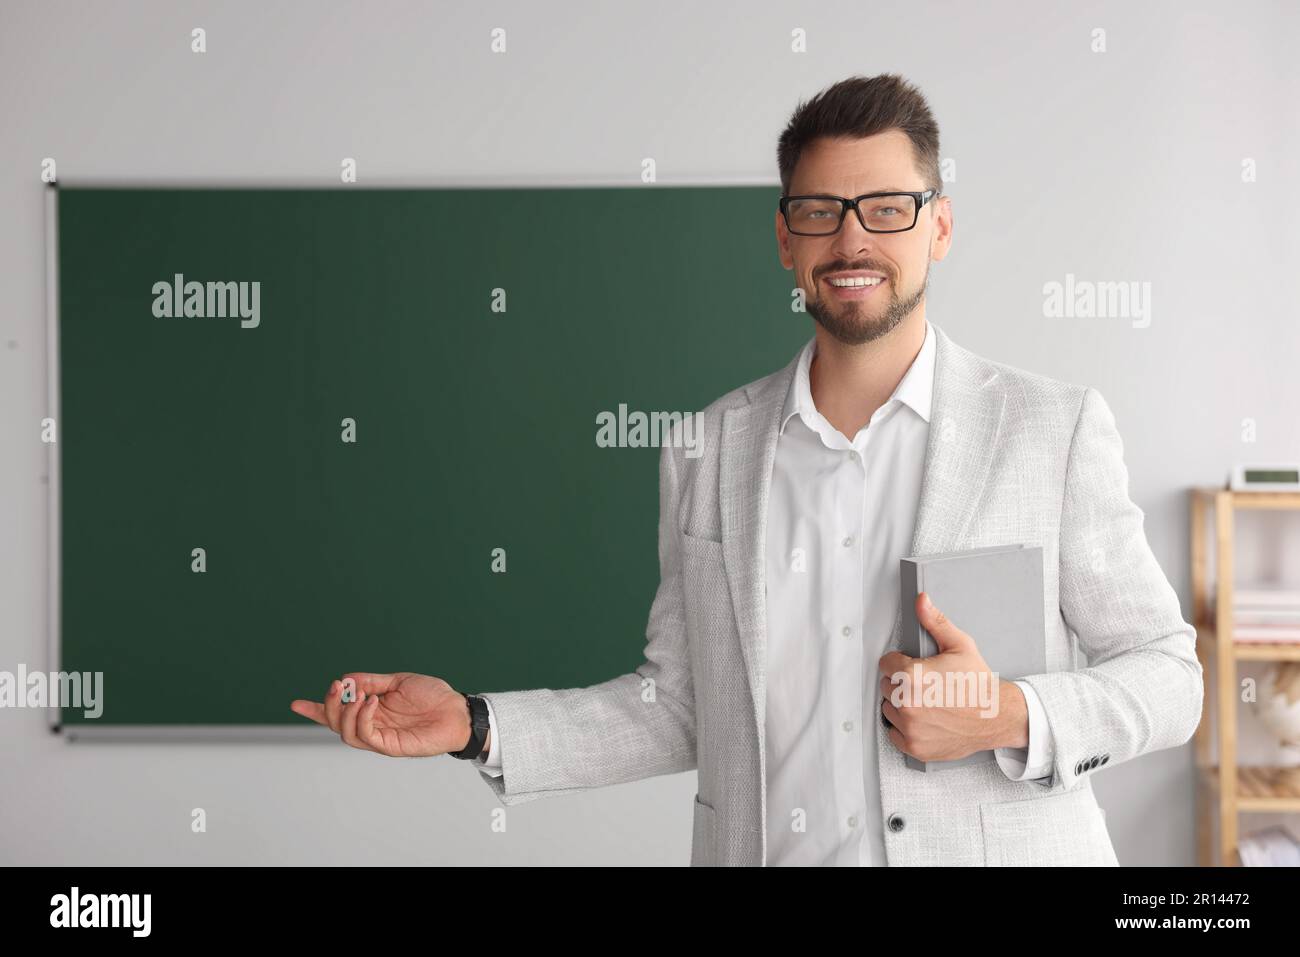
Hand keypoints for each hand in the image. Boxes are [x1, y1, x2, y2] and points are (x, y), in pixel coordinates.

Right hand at [290, 672, 481, 757]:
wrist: (457, 710)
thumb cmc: (433, 696)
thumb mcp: (399, 681)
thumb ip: (373, 682)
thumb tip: (347, 679)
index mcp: (372, 709)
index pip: (339, 712)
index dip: (316, 710)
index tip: (296, 704)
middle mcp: (373, 725)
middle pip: (336, 723)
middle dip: (329, 705)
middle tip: (335, 686)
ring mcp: (381, 737)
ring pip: (347, 733)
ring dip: (345, 712)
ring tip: (357, 694)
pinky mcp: (391, 746)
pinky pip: (367, 736)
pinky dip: (362, 718)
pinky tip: (371, 702)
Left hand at [877, 592, 1027, 760]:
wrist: (998, 716)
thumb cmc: (978, 683)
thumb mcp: (959, 645)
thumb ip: (935, 621)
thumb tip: (921, 600)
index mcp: (911, 676)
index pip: (885, 664)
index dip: (900, 662)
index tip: (914, 666)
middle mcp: (907, 703)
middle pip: (885, 686)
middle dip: (900, 683)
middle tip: (925, 684)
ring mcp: (910, 727)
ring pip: (888, 709)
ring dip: (901, 705)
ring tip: (927, 701)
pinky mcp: (914, 746)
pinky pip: (894, 733)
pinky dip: (905, 728)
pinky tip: (925, 718)